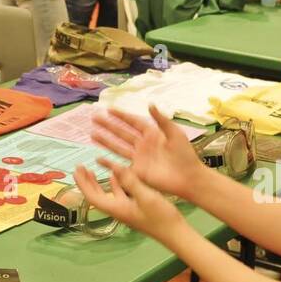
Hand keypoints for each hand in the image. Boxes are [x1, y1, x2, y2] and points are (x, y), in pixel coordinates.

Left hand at [74, 162, 184, 242]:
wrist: (175, 233)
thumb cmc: (161, 217)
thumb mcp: (146, 196)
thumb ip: (130, 182)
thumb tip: (115, 167)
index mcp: (117, 209)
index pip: (92, 196)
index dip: (83, 183)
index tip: (77, 170)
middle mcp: (118, 210)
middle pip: (96, 196)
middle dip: (86, 182)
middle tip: (80, 168)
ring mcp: (126, 210)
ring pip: (106, 195)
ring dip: (97, 183)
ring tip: (92, 170)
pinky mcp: (134, 208)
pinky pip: (119, 195)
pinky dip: (114, 185)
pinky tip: (115, 176)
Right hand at [91, 105, 205, 200]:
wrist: (188, 177)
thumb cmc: (184, 154)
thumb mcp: (175, 133)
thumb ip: (161, 120)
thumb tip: (149, 104)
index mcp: (151, 134)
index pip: (133, 122)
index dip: (121, 116)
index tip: (108, 109)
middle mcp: (142, 144)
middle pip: (121, 133)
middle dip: (108, 125)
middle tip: (94, 118)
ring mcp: (139, 158)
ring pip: (118, 147)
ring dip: (105, 141)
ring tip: (92, 134)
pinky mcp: (137, 171)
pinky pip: (120, 165)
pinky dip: (108, 163)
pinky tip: (98, 159)